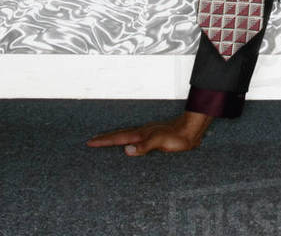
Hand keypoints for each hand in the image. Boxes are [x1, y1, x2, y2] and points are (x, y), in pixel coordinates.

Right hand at [86, 109, 213, 155]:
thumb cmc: (177, 137)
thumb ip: (144, 146)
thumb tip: (126, 150)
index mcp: (140, 134)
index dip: (104, 141)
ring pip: (126, 135)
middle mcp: (141, 132)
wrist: (190, 130)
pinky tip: (127, 143)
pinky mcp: (152, 137)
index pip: (118, 138)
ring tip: (104, 140)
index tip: (90, 142)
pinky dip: (125, 140)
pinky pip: (134, 138)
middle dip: (105, 138)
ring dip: (114, 138)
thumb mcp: (161, 142)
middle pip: (119, 135)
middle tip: (91, 140)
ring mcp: (146, 133)